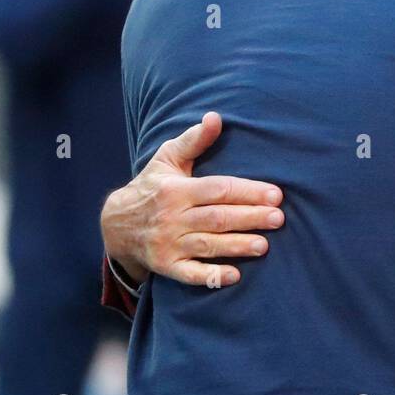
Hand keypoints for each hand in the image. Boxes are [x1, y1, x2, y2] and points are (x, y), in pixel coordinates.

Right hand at [101, 112, 284, 286]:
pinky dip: (211, 277)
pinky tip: (234, 276)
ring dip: (237, 246)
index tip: (276, 194)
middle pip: (217, 218)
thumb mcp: (167, 158)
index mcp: (176, 190)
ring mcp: (168, 244)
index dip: (247, 192)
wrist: (115, 224)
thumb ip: (193, 140)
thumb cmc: (151, 186)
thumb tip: (215, 117)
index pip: (218, 189)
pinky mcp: (165, 266)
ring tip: (265, 245)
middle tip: (279, 219)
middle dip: (250, 218)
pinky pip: (190, 274)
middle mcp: (172, 218)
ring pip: (207, 245)